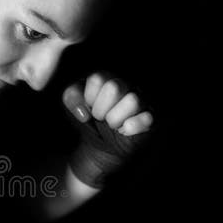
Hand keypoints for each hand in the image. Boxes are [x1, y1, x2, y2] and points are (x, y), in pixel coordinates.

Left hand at [62, 71, 155, 188]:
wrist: (100, 144)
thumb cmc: (89, 120)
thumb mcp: (72, 107)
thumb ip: (71, 98)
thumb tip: (84, 113)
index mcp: (106, 78)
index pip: (97, 79)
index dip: (89, 98)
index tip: (89, 107)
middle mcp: (126, 85)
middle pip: (114, 87)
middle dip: (101, 109)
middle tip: (100, 118)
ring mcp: (141, 100)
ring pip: (133, 100)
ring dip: (115, 119)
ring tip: (112, 124)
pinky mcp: (151, 117)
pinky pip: (147, 118)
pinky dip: (131, 127)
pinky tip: (124, 131)